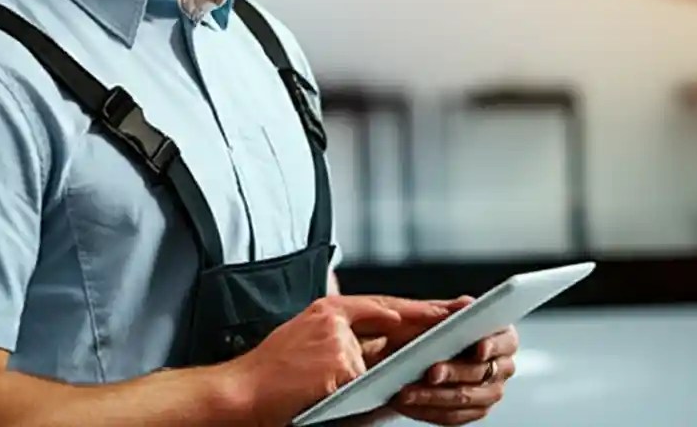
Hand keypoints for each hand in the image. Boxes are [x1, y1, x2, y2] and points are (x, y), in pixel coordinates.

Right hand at [229, 295, 450, 426]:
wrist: (243, 392)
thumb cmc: (271, 372)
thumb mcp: (307, 339)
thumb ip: (342, 335)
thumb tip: (381, 345)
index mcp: (328, 308)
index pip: (382, 304)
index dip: (414, 307)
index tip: (442, 308)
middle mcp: (334, 318)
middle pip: (391, 319)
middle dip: (424, 318)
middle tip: (454, 315)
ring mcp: (338, 341)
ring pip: (375, 362)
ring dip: (374, 374)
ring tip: (358, 375)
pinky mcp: (338, 366)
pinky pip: (361, 384)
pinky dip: (358, 392)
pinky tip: (345, 392)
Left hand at [391, 297, 519, 424]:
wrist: (407, 355)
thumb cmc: (426, 331)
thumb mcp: (435, 315)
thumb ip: (451, 311)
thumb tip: (464, 305)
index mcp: (501, 336)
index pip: (506, 340)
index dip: (494, 345)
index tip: (478, 349)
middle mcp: (500, 365)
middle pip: (482, 372)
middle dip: (455, 372)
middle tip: (432, 372)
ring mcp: (488, 391)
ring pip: (466, 397)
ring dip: (436, 396)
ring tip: (409, 391)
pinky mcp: (471, 411)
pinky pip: (453, 416)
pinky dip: (428, 409)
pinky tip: (409, 402)